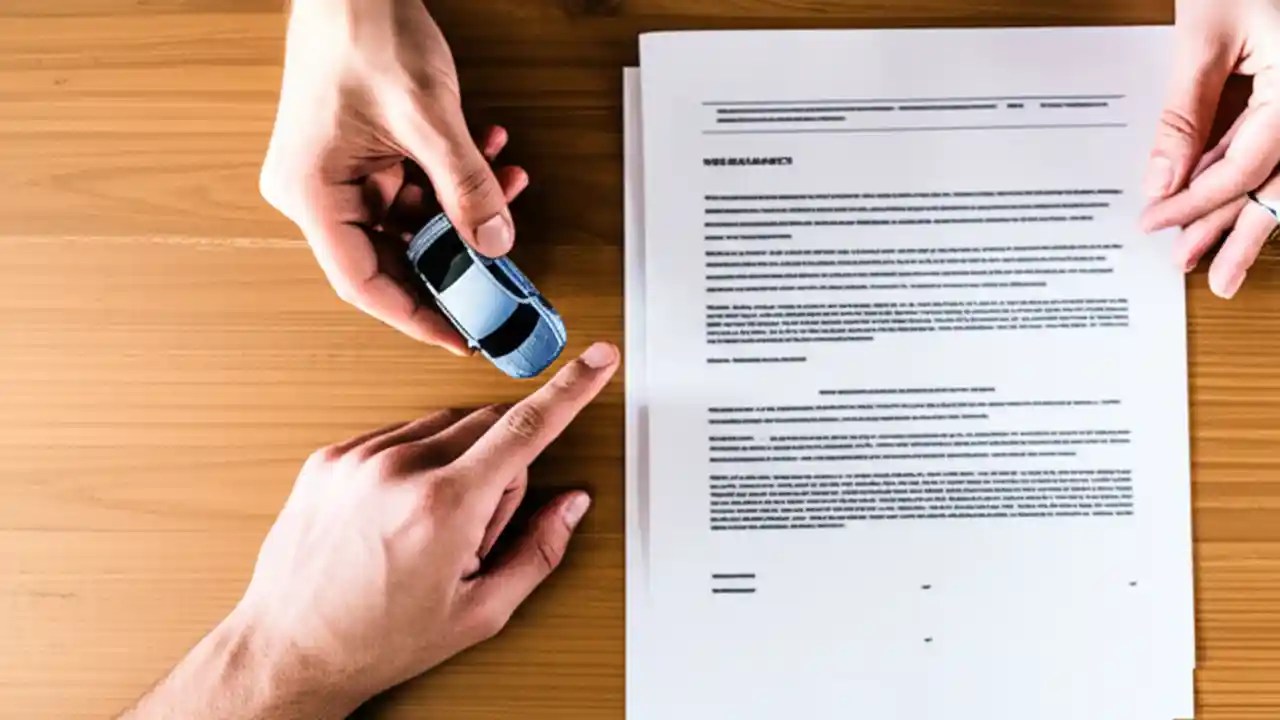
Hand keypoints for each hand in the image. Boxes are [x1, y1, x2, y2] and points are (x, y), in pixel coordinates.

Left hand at [119, 342, 619, 718]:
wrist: (290, 647)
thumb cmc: (379, 639)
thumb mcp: (479, 611)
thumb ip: (537, 550)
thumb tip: (571, 504)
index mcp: (443, 507)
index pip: (525, 429)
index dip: (571, 389)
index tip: (596, 360)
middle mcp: (397, 470)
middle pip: (487, 426)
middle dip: (499, 468)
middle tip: (474, 530)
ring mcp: (357, 459)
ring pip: (443, 426)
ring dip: (455, 462)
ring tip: (427, 526)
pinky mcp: (329, 457)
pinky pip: (397, 435)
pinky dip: (413, 463)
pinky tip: (398, 512)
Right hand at [260, 0, 528, 350]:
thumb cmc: (363, 30)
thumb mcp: (429, 116)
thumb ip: (465, 187)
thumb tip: (495, 244)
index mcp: (311, 194)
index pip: (363, 283)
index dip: (416, 317)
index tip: (461, 338)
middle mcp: (317, 193)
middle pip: (391, 258)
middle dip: (456, 258)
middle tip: (504, 278)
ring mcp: (340, 175)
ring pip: (412, 221)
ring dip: (464, 208)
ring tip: (507, 186)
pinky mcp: (363, 157)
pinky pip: (414, 188)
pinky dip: (453, 179)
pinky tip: (490, 156)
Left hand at [1140, 0, 1279, 298]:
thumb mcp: (1204, 36)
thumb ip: (1184, 113)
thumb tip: (1160, 181)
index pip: (1250, 166)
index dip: (1200, 202)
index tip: (1156, 224)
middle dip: (1242, 234)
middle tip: (1216, 281)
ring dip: (1244, 212)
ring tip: (1213, 259)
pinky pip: (1274, 144)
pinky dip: (1245, 174)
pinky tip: (1218, 202)